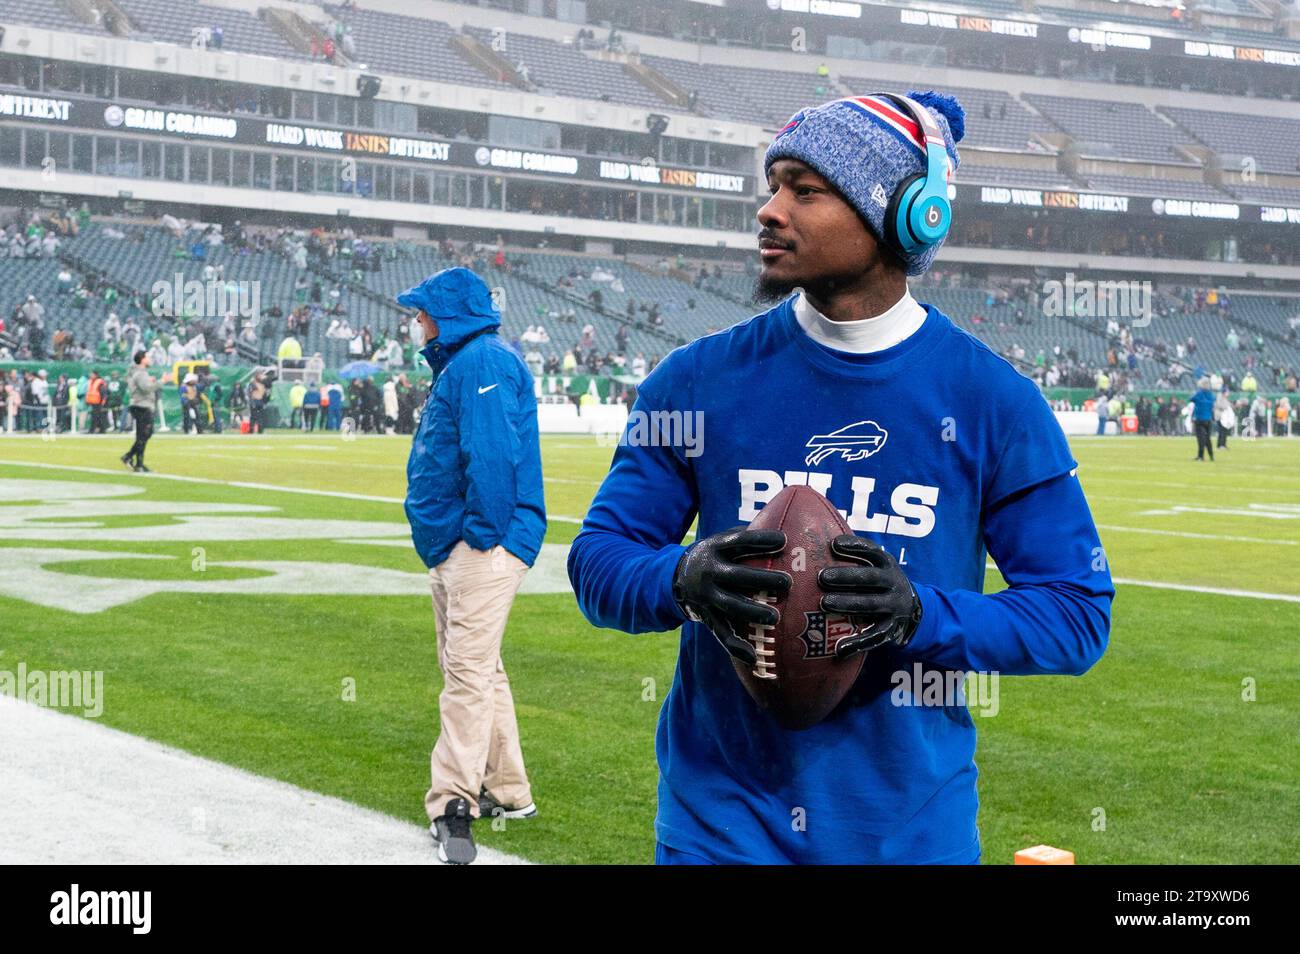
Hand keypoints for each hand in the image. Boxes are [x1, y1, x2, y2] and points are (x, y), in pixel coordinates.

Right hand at [672, 526, 790, 665]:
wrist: (676, 577)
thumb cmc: (715, 555)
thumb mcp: (722, 540)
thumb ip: (745, 536)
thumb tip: (785, 522)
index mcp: (714, 549)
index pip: (738, 542)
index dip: (760, 540)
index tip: (784, 540)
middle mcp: (709, 572)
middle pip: (737, 576)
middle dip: (762, 580)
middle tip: (787, 583)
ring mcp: (706, 596)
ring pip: (730, 606)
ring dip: (752, 612)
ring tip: (774, 617)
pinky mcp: (707, 616)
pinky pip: (721, 633)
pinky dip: (736, 647)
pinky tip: (753, 658)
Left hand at [817, 534, 921, 658]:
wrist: (912, 610)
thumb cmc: (881, 584)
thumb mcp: (879, 567)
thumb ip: (858, 558)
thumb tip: (824, 543)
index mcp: (888, 565)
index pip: (873, 552)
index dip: (855, 547)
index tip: (834, 544)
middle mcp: (894, 584)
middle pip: (870, 578)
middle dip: (846, 577)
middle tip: (822, 577)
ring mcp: (894, 607)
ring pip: (870, 605)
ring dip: (847, 603)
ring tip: (824, 603)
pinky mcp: (892, 629)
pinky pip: (874, 636)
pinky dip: (857, 643)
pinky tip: (839, 648)